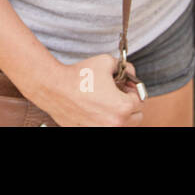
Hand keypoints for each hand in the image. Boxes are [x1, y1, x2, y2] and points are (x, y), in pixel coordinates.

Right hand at [23, 54, 144, 126]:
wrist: (54, 88)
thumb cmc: (79, 75)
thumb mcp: (105, 62)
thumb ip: (124, 67)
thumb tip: (130, 72)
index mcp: (123, 107)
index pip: (140, 100)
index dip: (133, 89)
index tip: (124, 85)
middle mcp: (116, 123)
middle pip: (136, 117)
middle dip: (129, 105)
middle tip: (118, 94)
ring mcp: (102, 131)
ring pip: (123, 125)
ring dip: (119, 115)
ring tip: (106, 102)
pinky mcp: (90, 132)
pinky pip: (104, 128)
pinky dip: (103, 121)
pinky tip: (94, 110)